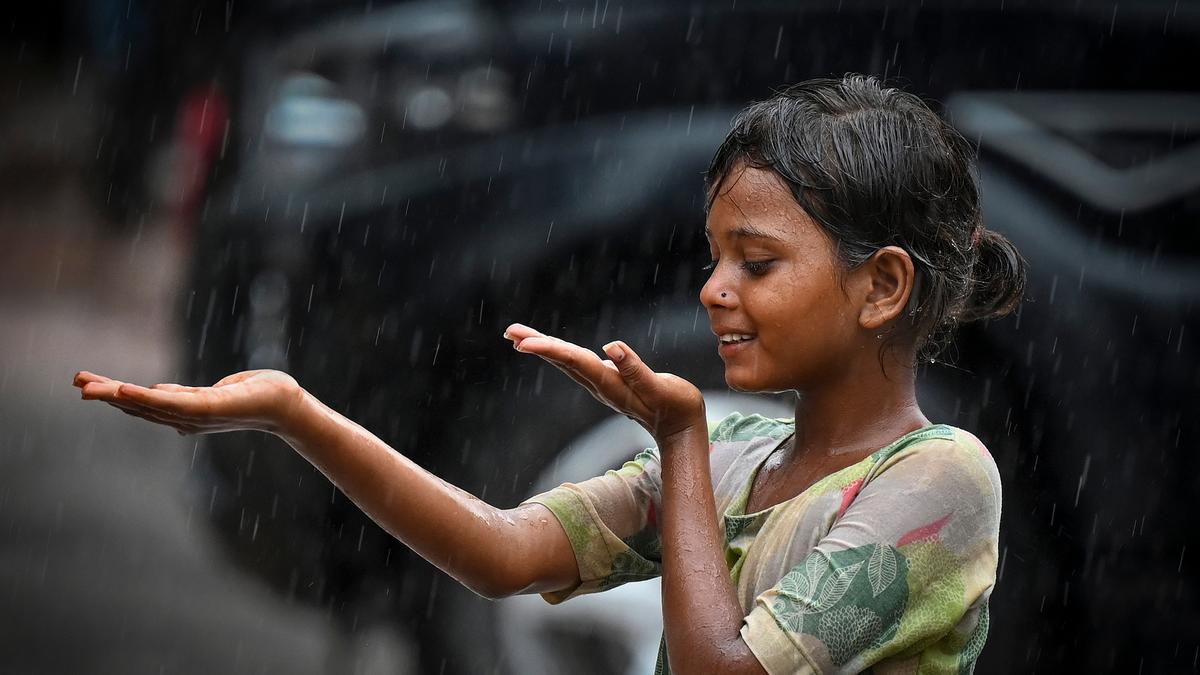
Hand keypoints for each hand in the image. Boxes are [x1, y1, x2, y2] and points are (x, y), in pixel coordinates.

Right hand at [72, 369, 301, 435]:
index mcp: (183, 413)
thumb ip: (186, 394)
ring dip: (117, 396)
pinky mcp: (206, 409)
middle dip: (106, 395)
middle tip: (76, 383)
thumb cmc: (255, 395)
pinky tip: (124, 389)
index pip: (142, 403)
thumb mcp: (213, 392)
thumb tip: (162, 390)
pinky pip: (170, 403)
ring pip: (148, 405)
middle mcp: (184, 419)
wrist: (285, 404)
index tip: (86, 383)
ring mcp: (194, 416)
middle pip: (138, 406)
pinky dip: (145, 397)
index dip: (114, 395)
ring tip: (89, 387)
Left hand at [503, 323, 705, 442]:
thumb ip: (636, 370)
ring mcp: (602, 385)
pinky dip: (559, 354)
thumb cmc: (677, 407)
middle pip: (562, 361)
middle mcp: (600, 384)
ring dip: (543, 349)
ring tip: (517, 337)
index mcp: (609, 383)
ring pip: (566, 363)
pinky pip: (577, 364)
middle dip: (536, 345)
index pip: (574, 361)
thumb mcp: (660, 388)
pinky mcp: (608, 382)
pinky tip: (550, 348)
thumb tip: (611, 347)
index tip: (523, 342)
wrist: (681, 428)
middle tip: (509, 331)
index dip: (549, 349)